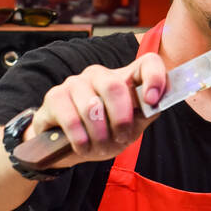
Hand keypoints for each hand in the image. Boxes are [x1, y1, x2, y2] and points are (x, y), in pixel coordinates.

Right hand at [23, 54, 167, 166]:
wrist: (68, 146)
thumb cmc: (105, 133)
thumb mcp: (130, 128)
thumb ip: (144, 115)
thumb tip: (155, 104)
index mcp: (124, 78)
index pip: (148, 63)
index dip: (154, 78)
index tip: (152, 101)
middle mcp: (99, 74)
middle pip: (114, 86)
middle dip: (120, 120)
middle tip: (121, 138)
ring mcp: (75, 83)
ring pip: (91, 107)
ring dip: (99, 136)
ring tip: (100, 147)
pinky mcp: (55, 96)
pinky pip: (71, 120)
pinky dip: (81, 140)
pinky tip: (83, 147)